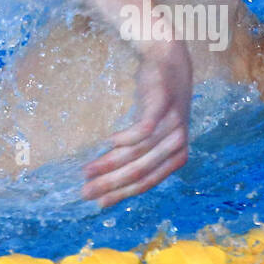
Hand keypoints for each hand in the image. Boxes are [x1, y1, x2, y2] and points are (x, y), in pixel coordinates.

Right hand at [82, 39, 192, 207]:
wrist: (169, 60)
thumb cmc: (157, 102)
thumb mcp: (154, 134)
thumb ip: (141, 156)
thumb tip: (113, 183)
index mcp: (177, 155)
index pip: (147, 182)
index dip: (121, 195)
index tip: (98, 203)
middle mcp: (178, 141)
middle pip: (142, 170)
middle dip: (111, 184)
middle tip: (86, 192)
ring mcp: (173, 122)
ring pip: (140, 152)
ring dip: (111, 163)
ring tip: (87, 170)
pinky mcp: (163, 103)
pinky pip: (145, 128)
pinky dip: (126, 138)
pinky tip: (109, 142)